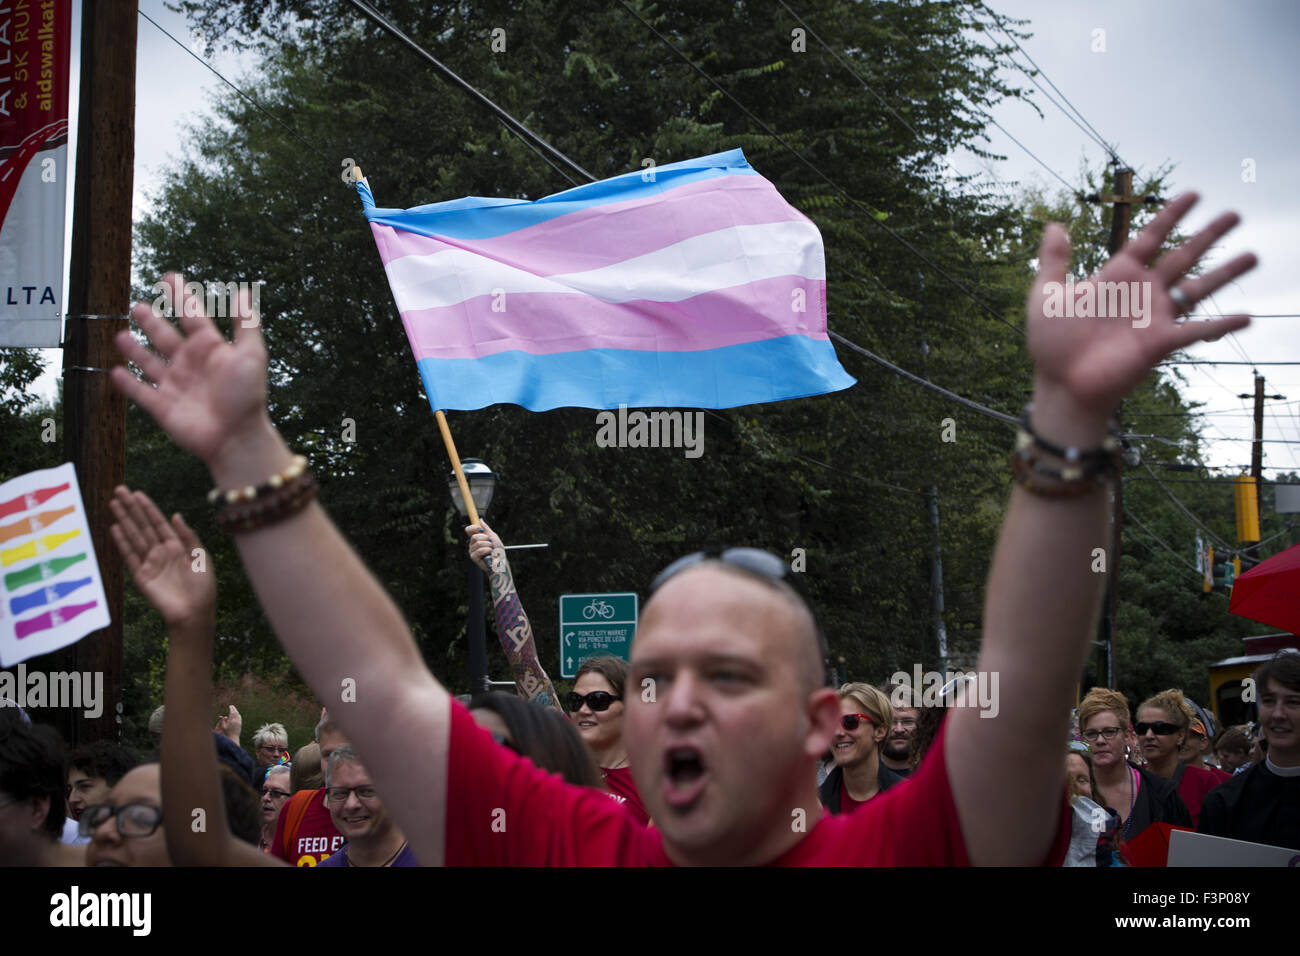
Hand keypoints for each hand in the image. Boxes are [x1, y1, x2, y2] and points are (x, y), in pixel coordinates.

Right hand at [109, 486, 215, 628]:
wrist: (194, 613)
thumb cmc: (203, 587)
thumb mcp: (201, 558)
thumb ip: (188, 536)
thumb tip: (176, 515)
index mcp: (178, 546)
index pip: (159, 522)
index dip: (148, 507)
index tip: (137, 493)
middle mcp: (162, 551)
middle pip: (143, 525)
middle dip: (131, 508)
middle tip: (119, 490)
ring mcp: (150, 562)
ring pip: (134, 536)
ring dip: (124, 520)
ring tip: (113, 504)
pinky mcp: (141, 575)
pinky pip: (129, 555)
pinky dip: (121, 542)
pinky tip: (115, 528)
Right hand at [111, 272, 269, 470]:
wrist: (236, 438)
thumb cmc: (247, 397)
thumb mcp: (251, 354)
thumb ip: (245, 323)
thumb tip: (243, 292)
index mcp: (210, 349)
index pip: (192, 315)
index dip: (181, 296)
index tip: (170, 277)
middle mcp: (190, 364)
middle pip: (166, 337)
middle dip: (152, 322)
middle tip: (139, 306)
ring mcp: (175, 385)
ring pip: (149, 362)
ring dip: (135, 349)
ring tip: (120, 334)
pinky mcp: (162, 407)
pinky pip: (140, 392)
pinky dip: (127, 383)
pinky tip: (114, 371)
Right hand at [215, 704, 241, 743]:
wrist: (233, 737)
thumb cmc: (227, 732)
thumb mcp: (224, 727)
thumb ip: (223, 721)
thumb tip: (224, 716)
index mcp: (231, 721)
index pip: (232, 713)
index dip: (231, 709)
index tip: (230, 706)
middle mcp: (236, 721)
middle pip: (235, 713)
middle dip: (234, 709)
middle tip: (232, 706)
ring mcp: (239, 722)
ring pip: (238, 715)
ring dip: (236, 711)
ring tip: (234, 709)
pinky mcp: (240, 724)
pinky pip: (239, 717)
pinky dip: (238, 714)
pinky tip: (237, 714)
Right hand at [465, 520, 504, 572]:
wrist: (500, 561)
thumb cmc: (497, 550)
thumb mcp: (493, 537)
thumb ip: (486, 529)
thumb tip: (480, 520)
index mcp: (476, 538)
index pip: (469, 530)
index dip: (473, 527)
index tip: (480, 529)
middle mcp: (472, 544)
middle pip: (474, 536)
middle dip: (485, 539)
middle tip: (490, 543)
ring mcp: (472, 551)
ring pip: (478, 543)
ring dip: (488, 545)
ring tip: (491, 550)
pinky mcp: (473, 557)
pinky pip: (479, 550)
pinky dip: (487, 550)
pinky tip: (490, 553)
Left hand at [1027, 193, 1255, 421]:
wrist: (1061, 384)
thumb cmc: (1052, 343)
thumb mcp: (1046, 295)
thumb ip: (1053, 261)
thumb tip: (1055, 225)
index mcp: (1117, 275)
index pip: (1151, 237)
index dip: (1171, 215)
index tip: (1194, 194)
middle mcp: (1142, 292)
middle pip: (1183, 256)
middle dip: (1208, 235)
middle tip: (1235, 213)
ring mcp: (1154, 317)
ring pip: (1198, 288)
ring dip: (1225, 272)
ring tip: (1254, 255)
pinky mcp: (1160, 343)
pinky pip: (1196, 331)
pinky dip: (1221, 324)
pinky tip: (1247, 317)